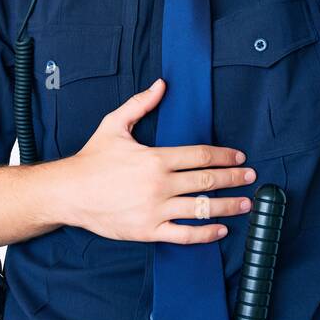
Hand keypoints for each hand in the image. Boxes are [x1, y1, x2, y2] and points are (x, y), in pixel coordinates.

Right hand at [58, 78, 256, 243]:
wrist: (69, 192)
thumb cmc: (92, 159)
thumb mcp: (114, 124)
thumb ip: (140, 104)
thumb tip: (161, 84)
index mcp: (156, 158)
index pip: (201, 155)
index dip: (225, 156)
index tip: (239, 158)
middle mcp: (160, 184)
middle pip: (207, 181)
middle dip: (234, 179)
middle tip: (251, 177)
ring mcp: (156, 209)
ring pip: (202, 209)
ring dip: (228, 206)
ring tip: (245, 203)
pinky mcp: (149, 230)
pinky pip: (184, 234)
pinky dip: (206, 233)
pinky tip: (221, 229)